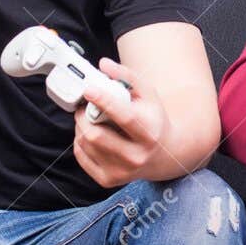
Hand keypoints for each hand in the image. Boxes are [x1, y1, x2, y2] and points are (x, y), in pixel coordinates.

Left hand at [73, 58, 170, 187]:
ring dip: (81, 126)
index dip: (104, 102)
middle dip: (84, 115)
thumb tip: (104, 64)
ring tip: (90, 119)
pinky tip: (92, 134)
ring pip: (85, 144)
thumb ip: (127, 77)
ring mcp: (121, 171)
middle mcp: (136, 156)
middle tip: (85, 105)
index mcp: (149, 132)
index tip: (89, 89)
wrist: (164, 154)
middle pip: (96, 135)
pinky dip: (80, 141)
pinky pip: (81, 156)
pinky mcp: (108, 180)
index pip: (123, 117)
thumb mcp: (148, 94)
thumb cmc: (153, 119)